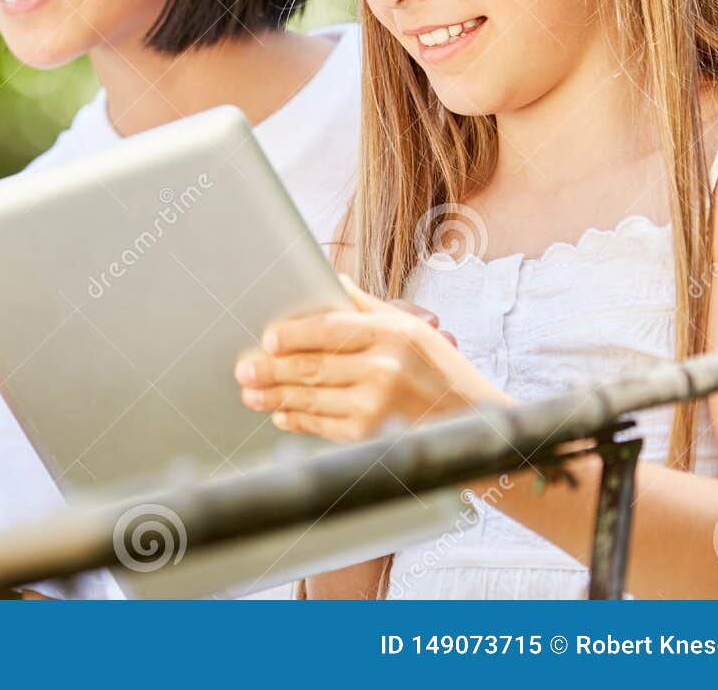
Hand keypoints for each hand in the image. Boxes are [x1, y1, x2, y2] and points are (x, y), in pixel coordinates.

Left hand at [234, 274, 507, 441]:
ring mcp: (378, 406)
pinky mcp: (373, 437)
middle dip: (271, 369)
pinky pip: (324, 426)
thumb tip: (331, 279)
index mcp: (393, 334)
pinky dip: (298, 421)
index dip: (293, 334)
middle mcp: (385, 369)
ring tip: (251, 393)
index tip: (267, 338)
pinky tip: (281, 415)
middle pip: (313, 366)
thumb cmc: (440, 369)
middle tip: (243, 370)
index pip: (330, 329)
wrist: (474, 423)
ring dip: (275, 396)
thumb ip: (368, 306)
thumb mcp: (413, 328)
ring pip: (312, 398)